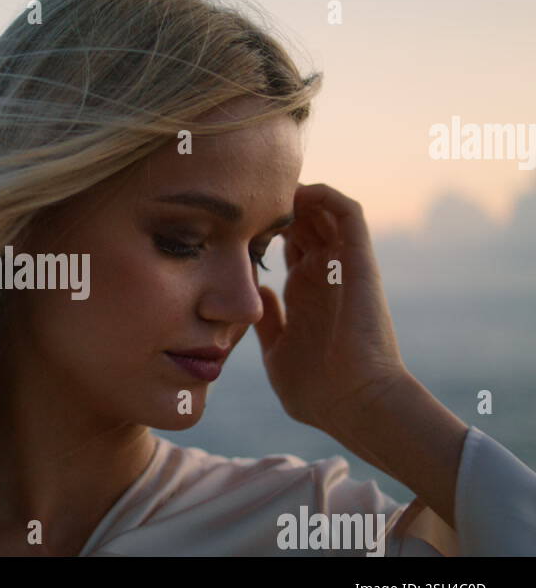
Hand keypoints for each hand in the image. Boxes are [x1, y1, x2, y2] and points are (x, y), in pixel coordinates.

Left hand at [252, 183, 408, 442]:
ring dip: (299, 194)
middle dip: (275, 206)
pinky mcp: (358, 261)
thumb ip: (269, 322)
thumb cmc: (318, 391)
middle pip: (303, 223)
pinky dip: (326, 195)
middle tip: (244, 192)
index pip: (286, 248)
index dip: (261, 230)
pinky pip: (348, 212)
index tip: (230, 219)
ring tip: (267, 183)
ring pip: (324, 211)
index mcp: (304, 294)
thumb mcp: (278, 353)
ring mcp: (341, 266)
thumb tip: (258, 291)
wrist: (356, 403)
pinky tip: (297, 191)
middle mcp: (324, 275)